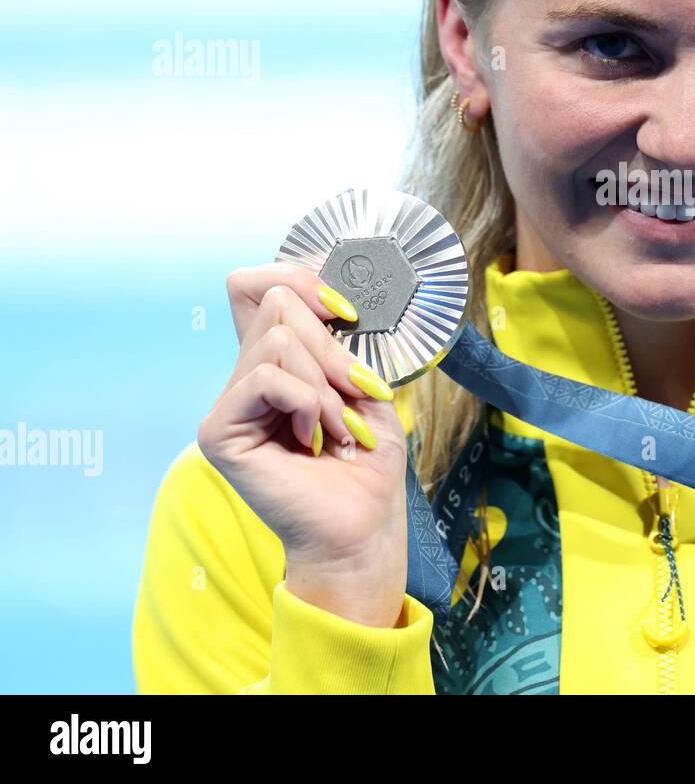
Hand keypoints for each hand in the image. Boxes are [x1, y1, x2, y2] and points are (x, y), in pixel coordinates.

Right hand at [197, 264, 410, 626]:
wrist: (364, 523)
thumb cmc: (369, 461)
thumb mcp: (363, 381)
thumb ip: (335, 336)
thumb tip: (327, 296)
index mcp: (278, 362)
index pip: (258, 284)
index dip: (300, 278)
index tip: (347, 314)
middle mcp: (246, 377)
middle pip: (277, 303)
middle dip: (333, 348)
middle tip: (355, 396)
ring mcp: (229, 404)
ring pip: (279, 340)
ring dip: (326, 383)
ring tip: (337, 427)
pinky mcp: (218, 431)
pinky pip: (266, 377)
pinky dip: (307, 402)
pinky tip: (314, 437)